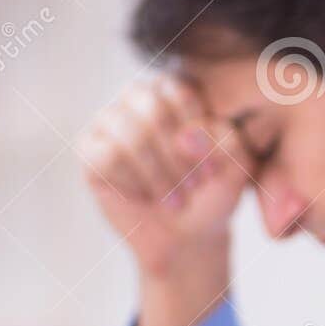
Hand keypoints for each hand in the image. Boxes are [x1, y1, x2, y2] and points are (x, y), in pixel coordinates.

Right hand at [76, 74, 251, 325]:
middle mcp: (136, 97)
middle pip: (153, 111)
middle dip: (177, 158)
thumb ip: (226, 140)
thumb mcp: (236, 165)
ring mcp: (108, 121)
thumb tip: (184, 137)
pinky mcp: (89, 150)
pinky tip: (143, 195)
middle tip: (193, 186)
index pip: (180, 93)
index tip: (213, 169)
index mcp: (172, 89)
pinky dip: (133, 183)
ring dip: (158, 175)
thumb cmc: (211, 192)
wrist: (187, 236)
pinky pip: (107, 157)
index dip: (199, 136)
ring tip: (173, 198)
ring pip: (129, 134)